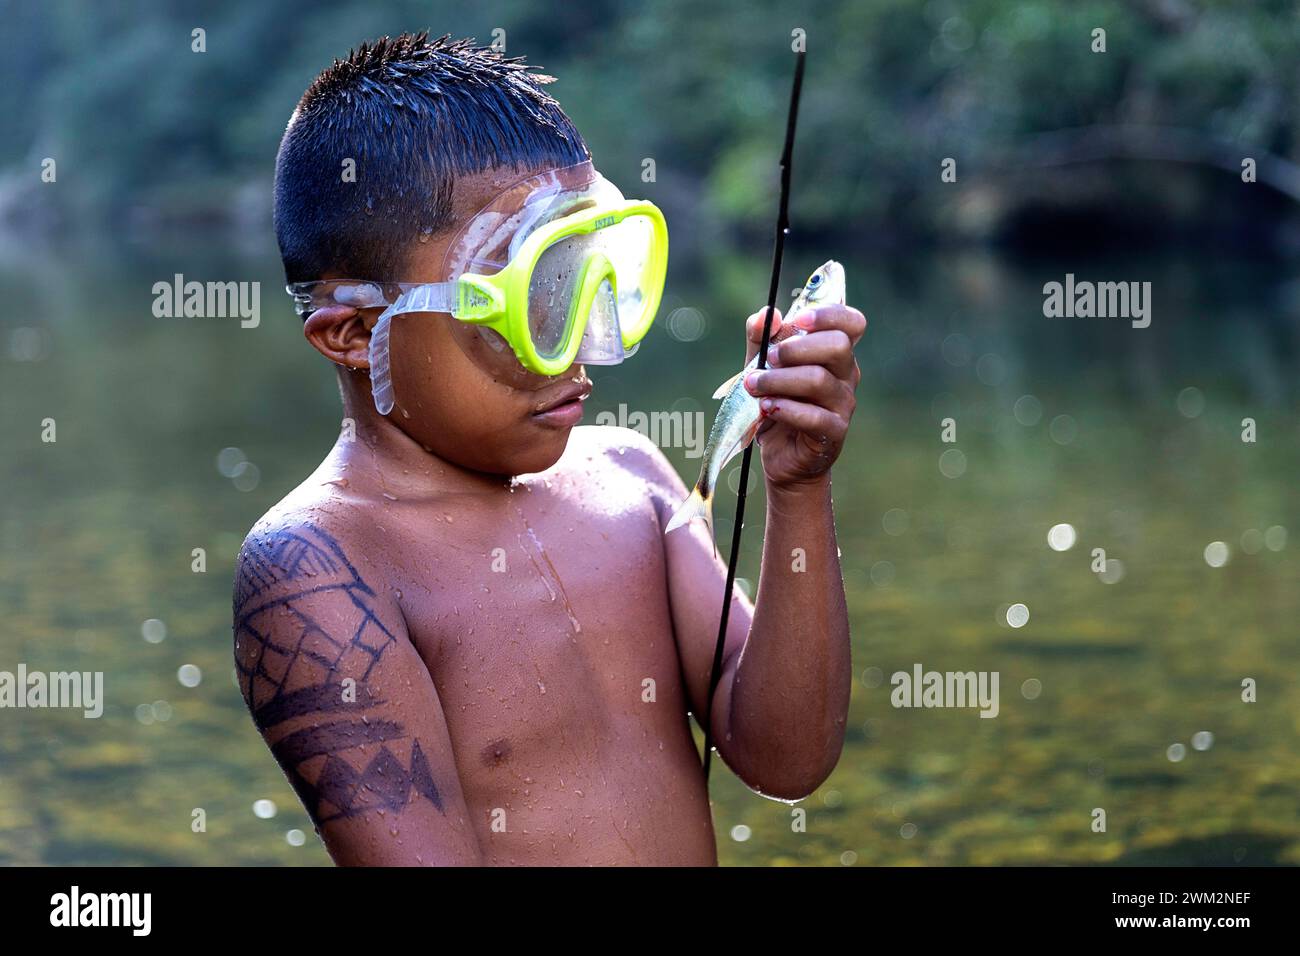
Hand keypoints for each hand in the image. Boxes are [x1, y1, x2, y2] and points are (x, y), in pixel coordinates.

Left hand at [741, 302, 865, 488]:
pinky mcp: (834, 432)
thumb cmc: (778, 402)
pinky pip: (813, 416)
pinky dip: (785, 408)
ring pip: (819, 380)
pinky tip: (766, 407)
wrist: (782, 454)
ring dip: (779, 380)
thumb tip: (766, 314)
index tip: (797, 320)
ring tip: (754, 386)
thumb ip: (762, 339)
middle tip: (768, 358)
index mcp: (835, 353)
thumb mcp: (763, 366)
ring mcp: (844, 404)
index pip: (852, 323)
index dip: (828, 314)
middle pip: (838, 345)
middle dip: (796, 348)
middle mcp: (846, 375)